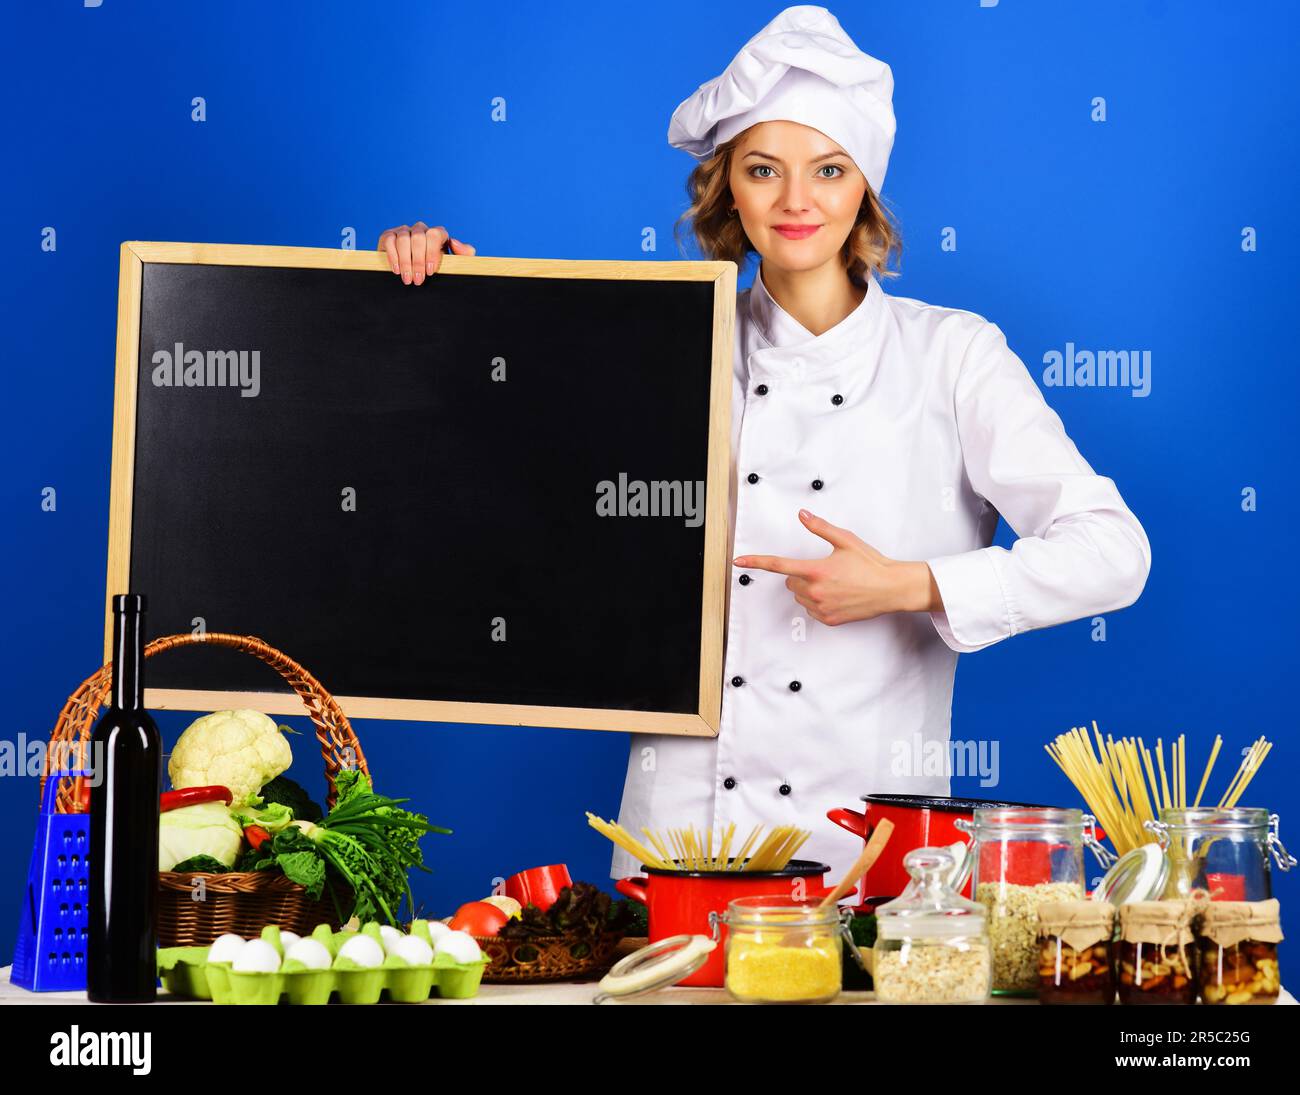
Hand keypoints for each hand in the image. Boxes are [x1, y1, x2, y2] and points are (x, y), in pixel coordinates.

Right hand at [377, 221, 476, 284]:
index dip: (432, 252)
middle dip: (418, 262)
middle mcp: (420, 229)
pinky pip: (389, 240)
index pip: (435, 234)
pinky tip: (396, 270)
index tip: (431, 271)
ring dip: (405, 262)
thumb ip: (464, 254)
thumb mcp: (453, 265)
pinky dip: (392, 256)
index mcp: (437, 234)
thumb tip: (454, 243)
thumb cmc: (436, 270)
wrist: (415, 276)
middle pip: (418, 238)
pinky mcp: (388, 235)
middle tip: (418, 281)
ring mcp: (404, 231)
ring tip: (408, 279)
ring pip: (403, 239)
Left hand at [733, 509, 941, 624]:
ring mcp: (821, 608)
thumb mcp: (845, 540)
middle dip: (801, 575)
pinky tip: (837, 595)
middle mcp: (815, 591)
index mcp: (816, 570)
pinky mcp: (829, 620)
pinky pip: (811, 610)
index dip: (756, 562)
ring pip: (800, 596)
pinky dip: (818, 602)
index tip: (739, 561)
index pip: (778, 565)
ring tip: (835, 583)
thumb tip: (802, 515)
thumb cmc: (871, 563)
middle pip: (790, 582)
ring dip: (809, 589)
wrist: (891, 588)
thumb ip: (820, 528)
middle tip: (824, 569)